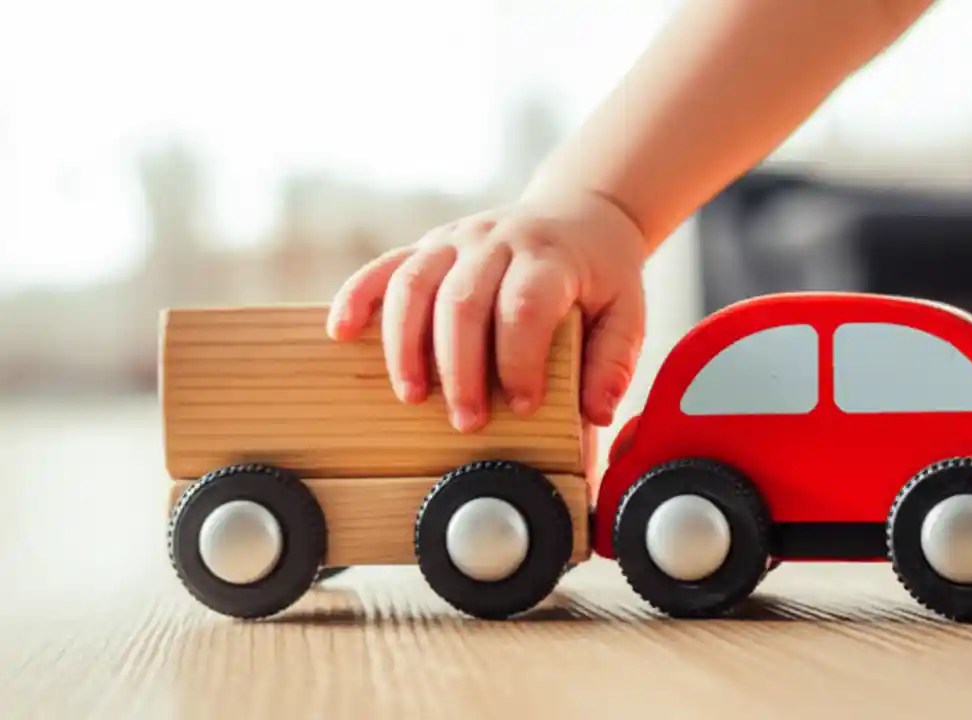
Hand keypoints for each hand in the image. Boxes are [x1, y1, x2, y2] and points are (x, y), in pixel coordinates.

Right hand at [327, 189, 646, 431]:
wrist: (580, 214)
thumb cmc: (600, 274)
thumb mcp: (627, 312)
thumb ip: (614, 361)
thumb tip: (595, 411)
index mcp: (549, 257)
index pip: (523, 307)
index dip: (518, 360)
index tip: (523, 404)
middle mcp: (497, 241)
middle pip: (462, 301)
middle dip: (459, 368)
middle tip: (467, 421)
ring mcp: (456, 238)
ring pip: (414, 284)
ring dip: (406, 345)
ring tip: (412, 396)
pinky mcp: (429, 244)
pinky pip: (384, 266)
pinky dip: (356, 297)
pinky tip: (340, 332)